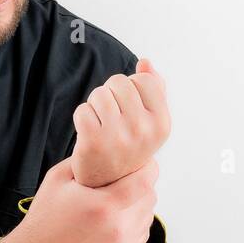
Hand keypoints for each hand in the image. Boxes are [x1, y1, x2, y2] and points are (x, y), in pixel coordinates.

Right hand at [0, 156, 158, 242]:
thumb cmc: (45, 218)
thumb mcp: (57, 179)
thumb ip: (84, 160)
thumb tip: (104, 148)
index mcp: (103, 206)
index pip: (144, 181)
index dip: (148, 168)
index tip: (143, 162)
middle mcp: (117, 228)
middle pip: (149, 198)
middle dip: (142, 184)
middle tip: (128, 178)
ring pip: (148, 216)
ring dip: (139, 204)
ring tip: (120, 199)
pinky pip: (141, 233)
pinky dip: (135, 222)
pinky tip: (117, 218)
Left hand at [71, 58, 170, 187]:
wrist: (106, 181)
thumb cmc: (128, 144)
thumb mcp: (149, 120)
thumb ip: (154, 89)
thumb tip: (146, 61)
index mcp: (162, 123)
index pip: (142, 79)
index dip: (130, 88)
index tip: (128, 108)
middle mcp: (143, 130)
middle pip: (118, 82)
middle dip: (110, 93)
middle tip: (111, 117)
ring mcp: (118, 137)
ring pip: (99, 94)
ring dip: (95, 105)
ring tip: (100, 124)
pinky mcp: (93, 142)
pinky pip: (82, 109)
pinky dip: (82, 117)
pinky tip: (88, 133)